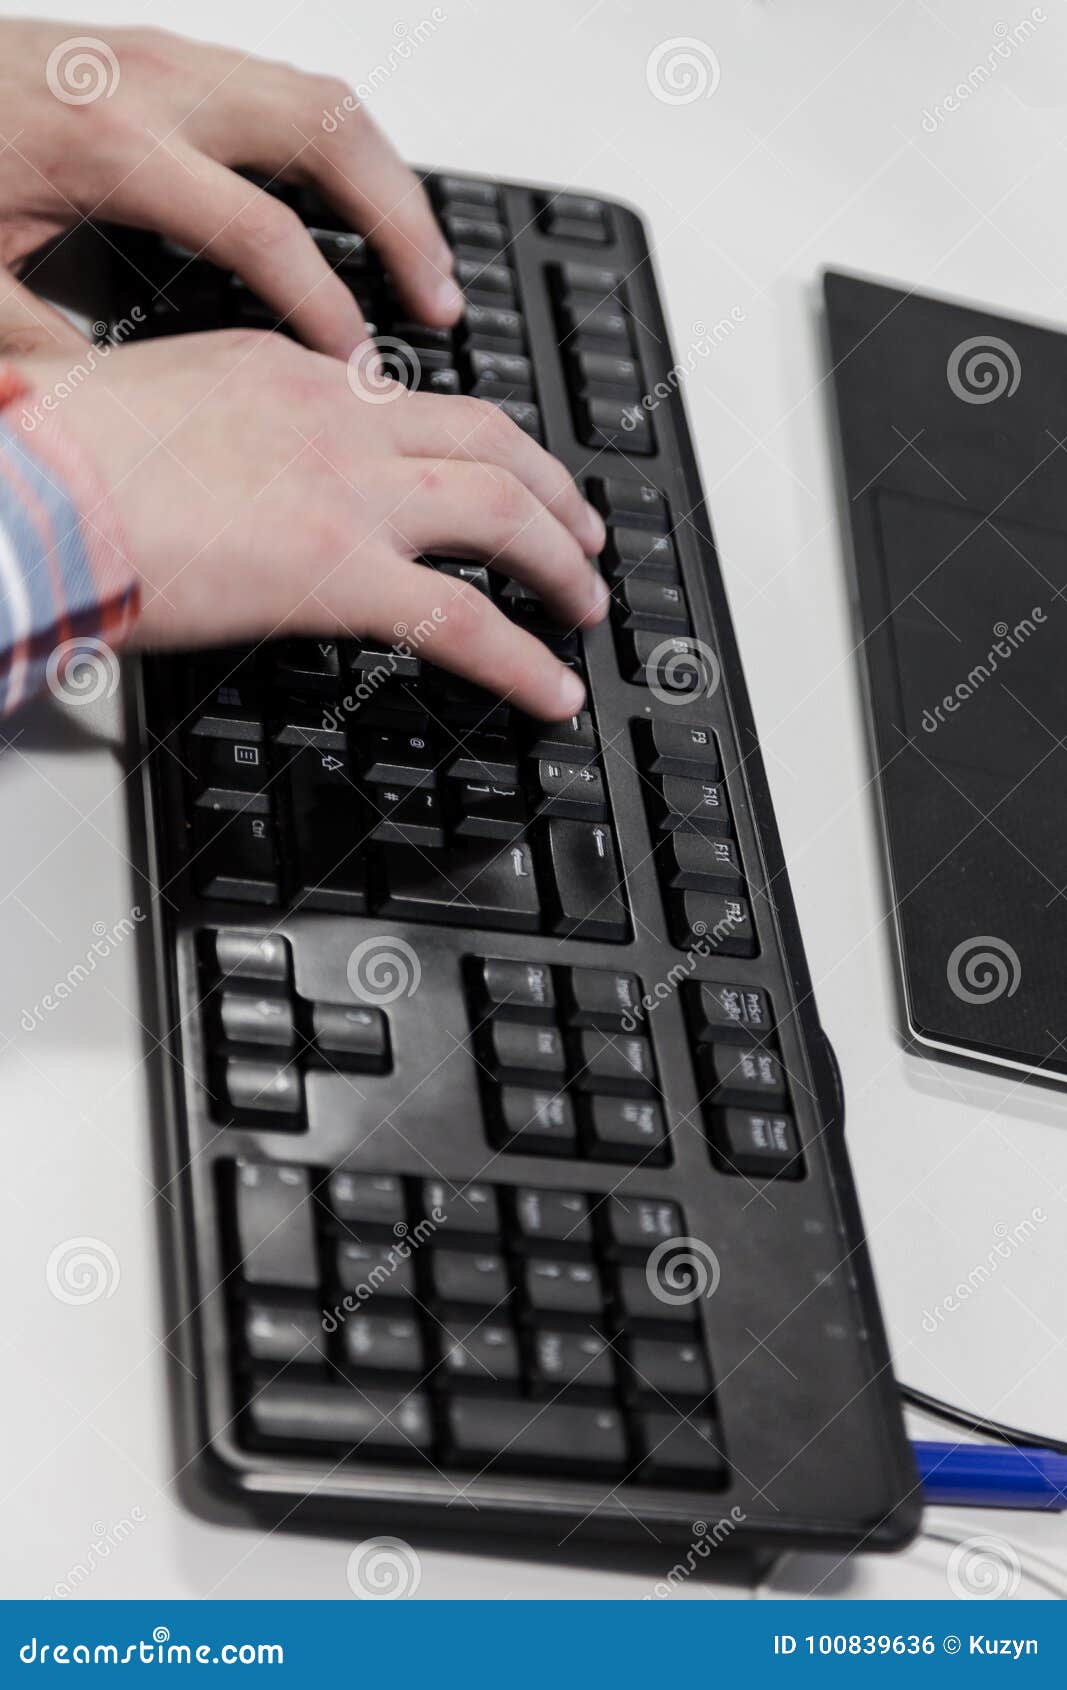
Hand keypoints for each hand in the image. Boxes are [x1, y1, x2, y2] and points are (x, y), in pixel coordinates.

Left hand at [0, 20, 460, 357]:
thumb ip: (55, 359)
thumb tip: (135, 430)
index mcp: (110, 141)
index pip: (262, 229)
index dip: (323, 308)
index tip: (358, 370)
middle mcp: (154, 83)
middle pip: (328, 133)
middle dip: (402, 222)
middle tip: (440, 303)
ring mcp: (168, 59)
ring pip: (325, 100)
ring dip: (390, 180)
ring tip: (427, 264)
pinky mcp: (168, 59)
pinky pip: (292, 92)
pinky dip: (348, 155)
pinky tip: (362, 211)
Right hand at [14, 331, 608, 718]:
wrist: (28, 487)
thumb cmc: (59, 459)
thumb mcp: (156, 412)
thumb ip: (222, 437)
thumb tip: (234, 481)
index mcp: (289, 375)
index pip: (415, 402)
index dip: (475, 442)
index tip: (495, 472)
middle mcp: (336, 417)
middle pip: (488, 439)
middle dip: (552, 489)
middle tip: (581, 531)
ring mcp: (347, 492)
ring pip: (501, 513)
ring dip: (560, 561)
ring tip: (586, 605)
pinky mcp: (339, 571)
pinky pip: (465, 619)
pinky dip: (525, 658)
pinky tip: (553, 690)